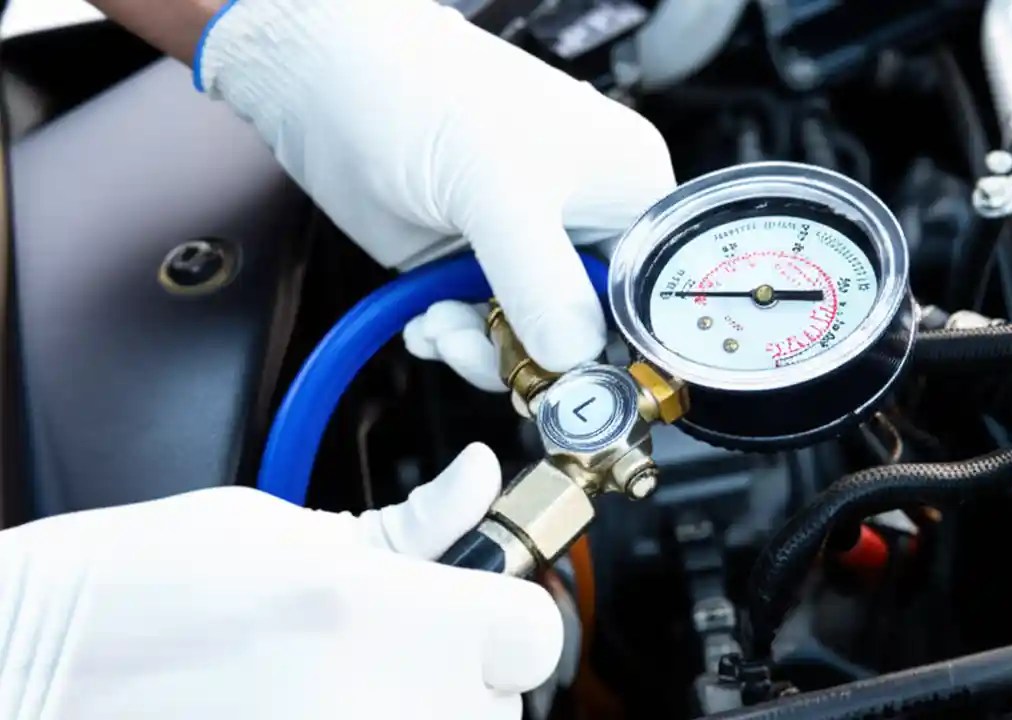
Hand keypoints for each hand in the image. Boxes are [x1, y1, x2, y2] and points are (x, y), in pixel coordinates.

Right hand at [0, 444, 562, 719]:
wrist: (32, 678)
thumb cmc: (138, 594)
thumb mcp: (284, 529)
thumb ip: (409, 525)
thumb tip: (479, 481)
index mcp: (382, 616)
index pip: (534, 634)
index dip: (508, 615)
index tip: (479, 609)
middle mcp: (385, 711)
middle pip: (499, 706)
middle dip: (461, 676)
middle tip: (390, 653)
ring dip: (420, 718)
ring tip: (342, 692)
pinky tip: (316, 716)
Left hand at [198, 0, 675, 385]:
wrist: (328, 81)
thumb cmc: (428, 93)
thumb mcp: (499, 194)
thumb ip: (543, 285)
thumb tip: (576, 360)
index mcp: (626, 189)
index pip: (651, 291)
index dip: (621, 343)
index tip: (584, 383)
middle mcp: (583, 221)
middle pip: (592, 327)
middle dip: (540, 353)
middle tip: (498, 363)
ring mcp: (525, 246)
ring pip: (533, 338)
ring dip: (485, 351)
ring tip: (443, 330)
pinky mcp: (472, 264)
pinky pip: (483, 328)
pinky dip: (453, 339)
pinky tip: (427, 323)